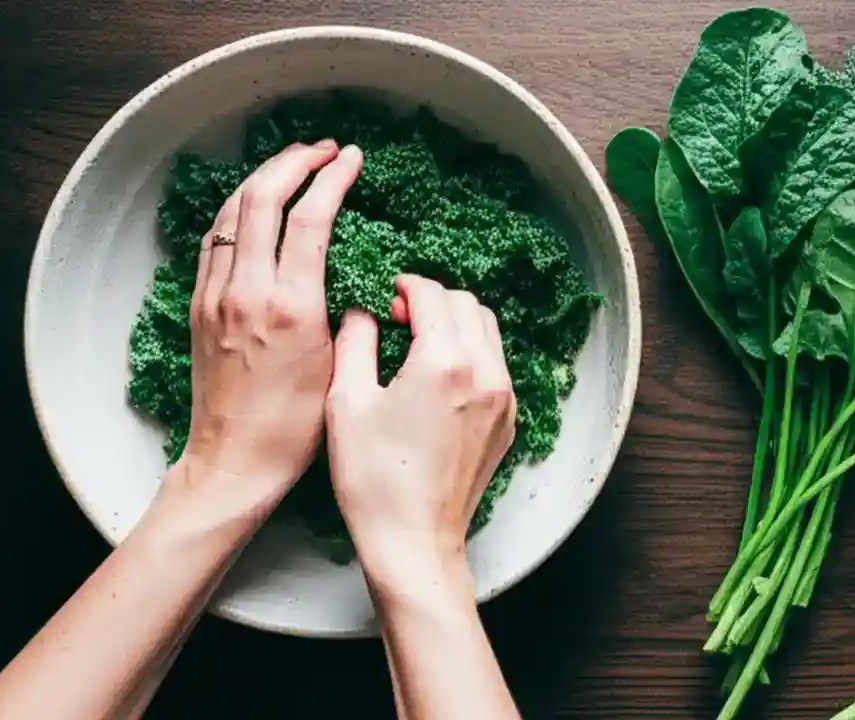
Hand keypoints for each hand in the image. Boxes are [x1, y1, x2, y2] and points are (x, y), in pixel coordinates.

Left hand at [175, 140, 362, 500]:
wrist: (235, 462)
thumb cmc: (296, 428)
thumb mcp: (338, 366)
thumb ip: (342, 310)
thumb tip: (351, 272)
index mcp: (292, 307)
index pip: (309, 219)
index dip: (332, 178)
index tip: (352, 159)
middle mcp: (248, 293)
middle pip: (263, 198)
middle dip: (295, 161)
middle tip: (323, 150)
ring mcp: (217, 297)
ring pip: (234, 212)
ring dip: (264, 178)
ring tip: (292, 165)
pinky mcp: (201, 308)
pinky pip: (217, 239)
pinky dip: (239, 209)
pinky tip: (256, 206)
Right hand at [325, 275, 516, 595]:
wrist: (414, 542)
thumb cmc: (373, 478)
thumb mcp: (347, 403)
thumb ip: (354, 342)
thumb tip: (362, 311)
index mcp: (445, 362)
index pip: (432, 294)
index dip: (404, 287)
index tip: (384, 297)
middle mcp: (486, 374)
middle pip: (467, 305)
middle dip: (433, 301)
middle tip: (397, 319)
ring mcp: (503, 399)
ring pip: (487, 333)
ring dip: (455, 325)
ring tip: (417, 346)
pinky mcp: (507, 422)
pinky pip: (495, 367)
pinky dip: (470, 355)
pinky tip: (437, 379)